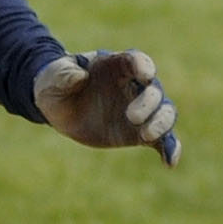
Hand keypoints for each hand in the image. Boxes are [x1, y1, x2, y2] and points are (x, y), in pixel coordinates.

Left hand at [34, 47, 178, 163]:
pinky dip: (170, 149)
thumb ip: (64, 74)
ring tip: (147, 136)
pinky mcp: (140, 133)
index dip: (143, 66)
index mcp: (116, 65)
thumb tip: (80, 76)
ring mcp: (141, 109)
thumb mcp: (53, 78)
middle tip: (131, 117)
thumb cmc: (56, 85)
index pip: (136, 60)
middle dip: (149, 102)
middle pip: (154, 90)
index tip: (145, 74)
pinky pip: (162, 140)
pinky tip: (170, 163)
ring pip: (165, 113)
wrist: (59, 109)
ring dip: (162, 123)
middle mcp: (134, 85)